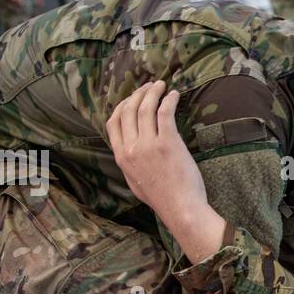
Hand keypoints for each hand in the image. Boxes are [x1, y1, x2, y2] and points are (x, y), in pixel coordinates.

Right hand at [107, 81, 221, 261]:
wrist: (180, 208)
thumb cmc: (162, 198)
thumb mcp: (135, 181)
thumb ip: (129, 162)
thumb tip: (130, 149)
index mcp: (121, 157)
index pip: (113, 122)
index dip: (121, 105)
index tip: (131, 98)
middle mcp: (131, 148)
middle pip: (128, 110)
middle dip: (137, 93)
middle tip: (149, 86)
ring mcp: (148, 145)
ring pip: (145, 108)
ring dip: (153, 92)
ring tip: (162, 85)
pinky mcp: (168, 142)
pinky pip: (165, 112)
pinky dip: (168, 100)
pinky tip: (174, 95)